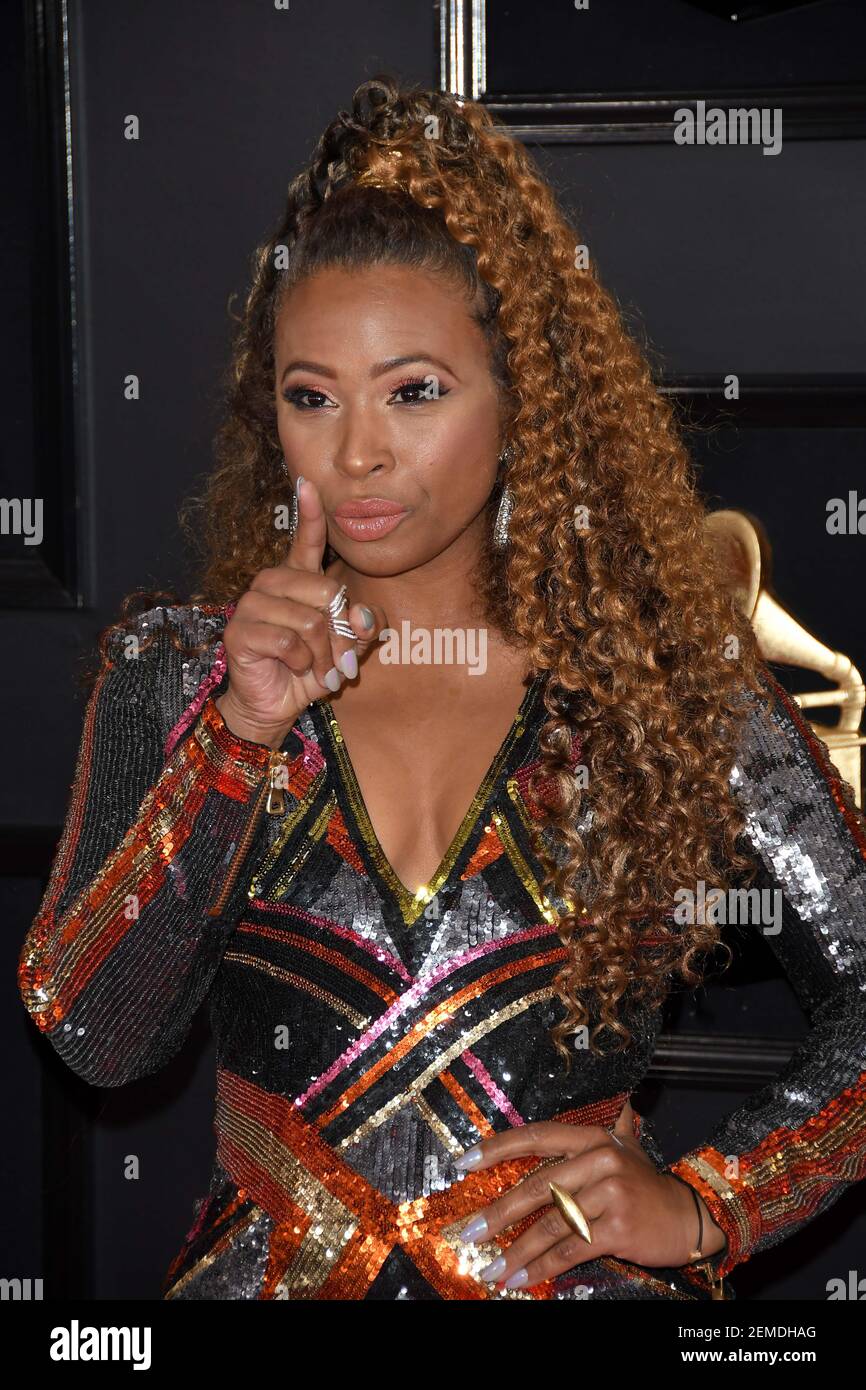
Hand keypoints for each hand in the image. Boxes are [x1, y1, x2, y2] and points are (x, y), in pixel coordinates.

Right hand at [215, 476, 385, 745]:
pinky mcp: (239, 631)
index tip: (308, 483)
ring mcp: (251, 605)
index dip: (309, 513)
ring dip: (323, 653)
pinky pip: (287, 640)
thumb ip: (362, 629)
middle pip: (323, 591)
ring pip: (309, 620)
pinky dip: (301, 661)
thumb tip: (365, 616)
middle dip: (340, 633)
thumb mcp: (346, 649)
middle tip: (339, 659)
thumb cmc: (309, 670)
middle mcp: (271, 584)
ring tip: (319, 668)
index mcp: (297, 580)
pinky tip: (294, 667)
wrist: (275, 704)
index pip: (305, 540)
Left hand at [451, 1098, 725, 1289]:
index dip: (498, 1147)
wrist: (692, 1216)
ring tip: (491, 1267)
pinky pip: (570, 1250)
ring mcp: (610, 1193)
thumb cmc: (646, 1184)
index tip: (464, 1162)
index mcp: (593, 1137)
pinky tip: (521, 1279)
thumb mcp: (622, 1148)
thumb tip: (556, 1117)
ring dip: (516, 1251)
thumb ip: (591, 1132)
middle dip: (498, 1213)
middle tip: (469, 1231)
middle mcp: (600, 1159)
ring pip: (551, 1225)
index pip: (537, 1136)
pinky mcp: (618, 1227)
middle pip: (537, 1187)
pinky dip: (542, 1267)